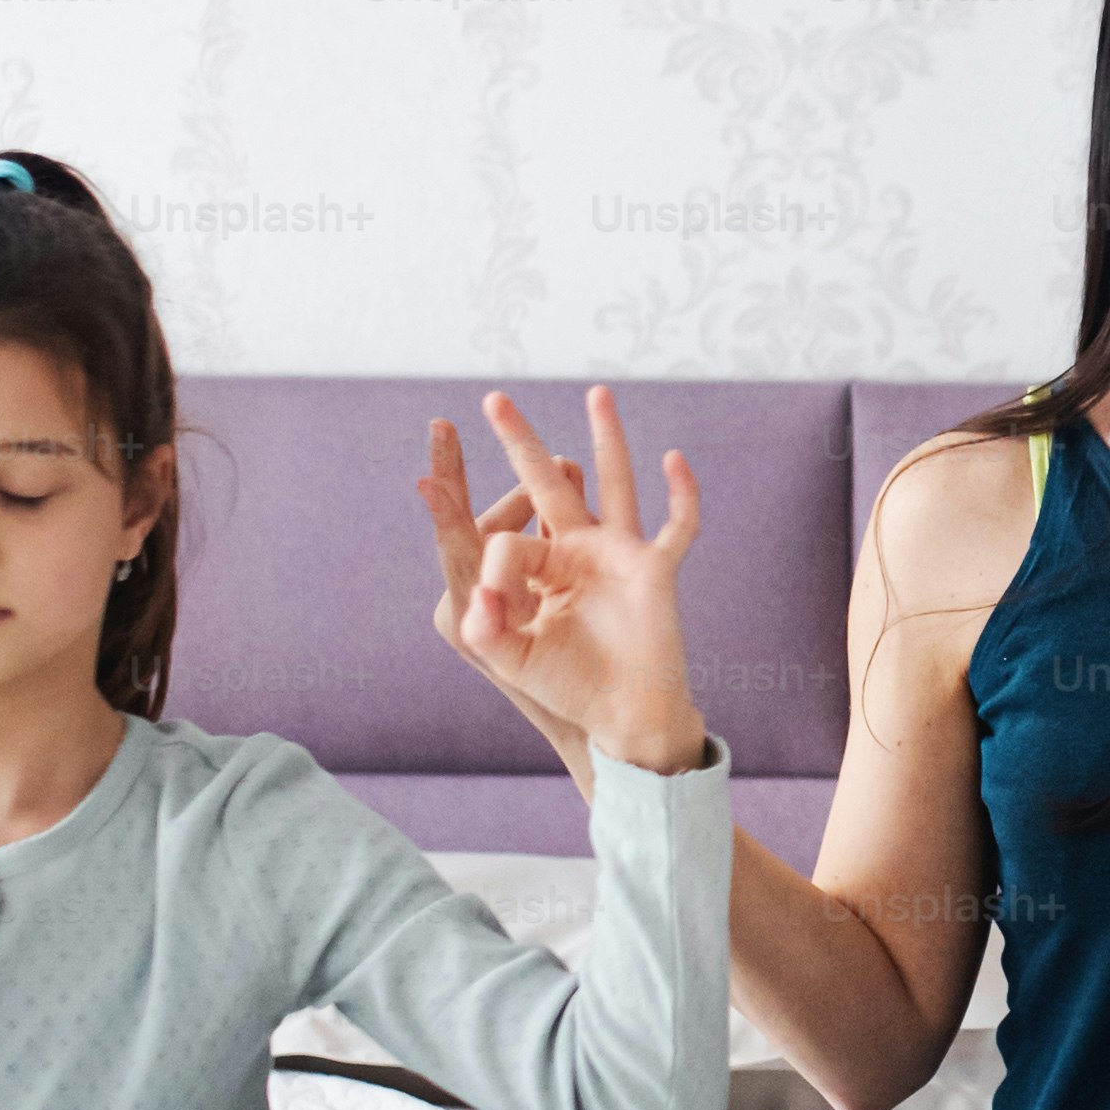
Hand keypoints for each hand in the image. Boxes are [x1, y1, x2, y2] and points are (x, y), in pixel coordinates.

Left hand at [442, 389, 711, 773]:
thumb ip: (487, 631)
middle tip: (493, 399)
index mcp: (531, 576)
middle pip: (544, 485)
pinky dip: (683, 495)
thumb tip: (479, 589)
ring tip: (597, 392)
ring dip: (607, 440)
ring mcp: (616, 557)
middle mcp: (571, 555)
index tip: (426, 478)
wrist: (625, 717)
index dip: (461, 506)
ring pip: (614, 484)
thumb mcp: (513, 662)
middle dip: (520, 442)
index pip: (498, 535)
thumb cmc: (567, 691)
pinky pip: (678, 525)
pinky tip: (675, 461)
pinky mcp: (655, 569)